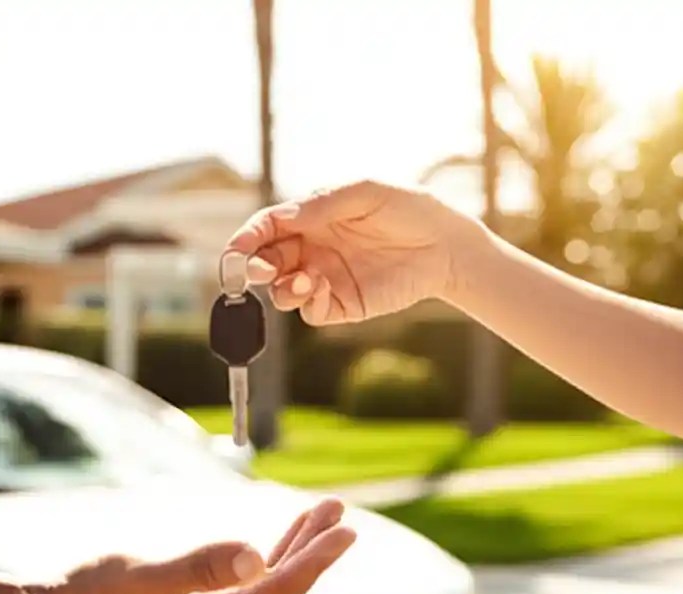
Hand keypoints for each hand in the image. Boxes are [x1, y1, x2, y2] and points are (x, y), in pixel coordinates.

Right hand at [32, 498, 354, 593]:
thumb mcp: (139, 579)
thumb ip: (197, 568)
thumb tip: (255, 555)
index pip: (279, 588)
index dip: (316, 559)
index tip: (346, 530)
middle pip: (281, 585)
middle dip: (313, 547)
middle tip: (338, 511)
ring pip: (265, 582)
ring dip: (293, 547)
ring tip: (319, 515)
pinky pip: (243, 584)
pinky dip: (265, 556)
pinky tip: (273, 543)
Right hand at [226, 180, 489, 324]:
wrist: (446, 243)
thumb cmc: (408, 207)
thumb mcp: (365, 193)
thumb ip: (323, 203)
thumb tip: (281, 217)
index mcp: (311, 219)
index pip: (268, 228)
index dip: (248, 237)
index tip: (236, 248)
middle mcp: (313, 249)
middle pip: (266, 262)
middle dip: (253, 267)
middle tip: (255, 269)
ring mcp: (326, 278)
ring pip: (282, 291)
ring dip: (278, 287)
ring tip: (299, 279)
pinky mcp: (343, 305)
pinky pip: (311, 311)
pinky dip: (305, 303)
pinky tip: (316, 288)